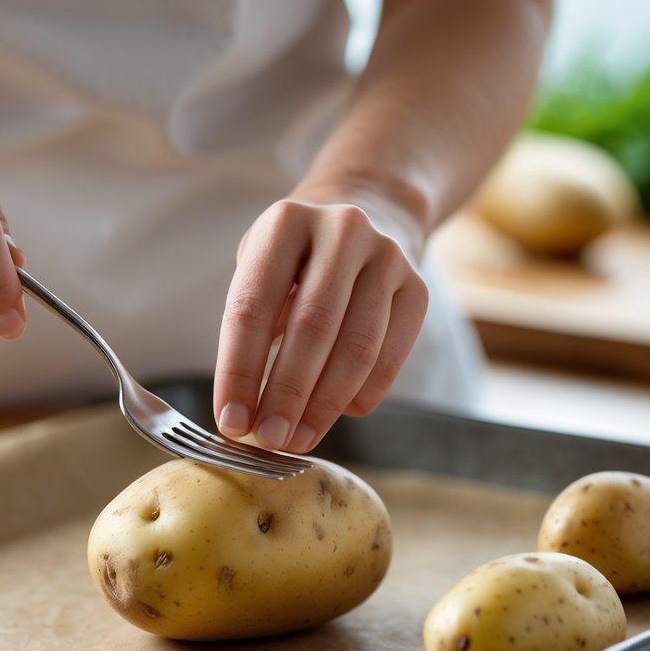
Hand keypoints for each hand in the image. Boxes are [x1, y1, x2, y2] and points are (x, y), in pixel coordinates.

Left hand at [213, 188, 427, 453]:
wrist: (371, 211)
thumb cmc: (297, 257)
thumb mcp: (261, 267)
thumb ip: (252, 326)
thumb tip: (247, 408)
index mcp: (285, 223)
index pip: (252, 307)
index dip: (239, 370)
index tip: (231, 420)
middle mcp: (342, 231)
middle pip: (311, 328)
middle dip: (286, 394)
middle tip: (269, 440)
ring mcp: (387, 257)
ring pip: (357, 348)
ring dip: (324, 406)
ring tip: (298, 440)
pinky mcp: (418, 288)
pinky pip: (390, 357)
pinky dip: (361, 396)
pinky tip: (337, 414)